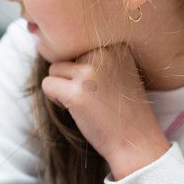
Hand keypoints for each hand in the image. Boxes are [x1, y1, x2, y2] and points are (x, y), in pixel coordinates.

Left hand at [41, 43, 168, 178]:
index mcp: (115, 45)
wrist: (136, 140)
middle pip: (65, 55)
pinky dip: (55, 99)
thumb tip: (47, 43)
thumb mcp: (117, 71)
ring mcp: (90, 73)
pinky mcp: (77, 93)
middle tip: (91, 95)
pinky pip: (47, 85)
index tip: (97, 85)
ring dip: (62, 87)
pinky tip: (75, 109)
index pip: (78, 44)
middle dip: (71, 76)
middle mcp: (104, 54)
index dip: (81, 67)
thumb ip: (94, 55)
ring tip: (84, 101)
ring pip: (54, 69)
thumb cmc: (122, 108)